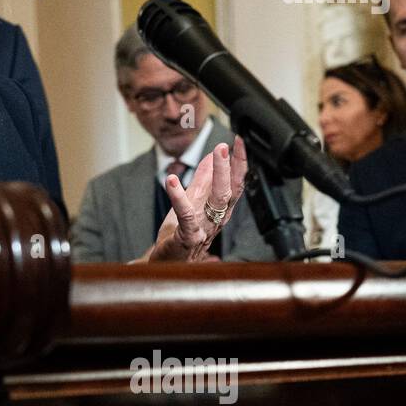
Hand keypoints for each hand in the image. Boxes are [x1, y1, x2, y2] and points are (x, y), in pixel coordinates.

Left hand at [148, 137, 247, 261]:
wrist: (166, 264)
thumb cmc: (180, 236)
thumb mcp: (192, 203)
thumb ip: (202, 181)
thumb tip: (210, 157)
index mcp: (219, 210)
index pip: (235, 184)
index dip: (238, 162)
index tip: (238, 141)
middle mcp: (215, 219)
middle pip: (229, 191)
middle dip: (230, 166)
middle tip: (227, 145)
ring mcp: (203, 228)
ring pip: (216, 200)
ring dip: (217, 175)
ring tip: (214, 154)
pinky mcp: (187, 237)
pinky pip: (186, 216)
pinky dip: (178, 197)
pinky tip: (172, 180)